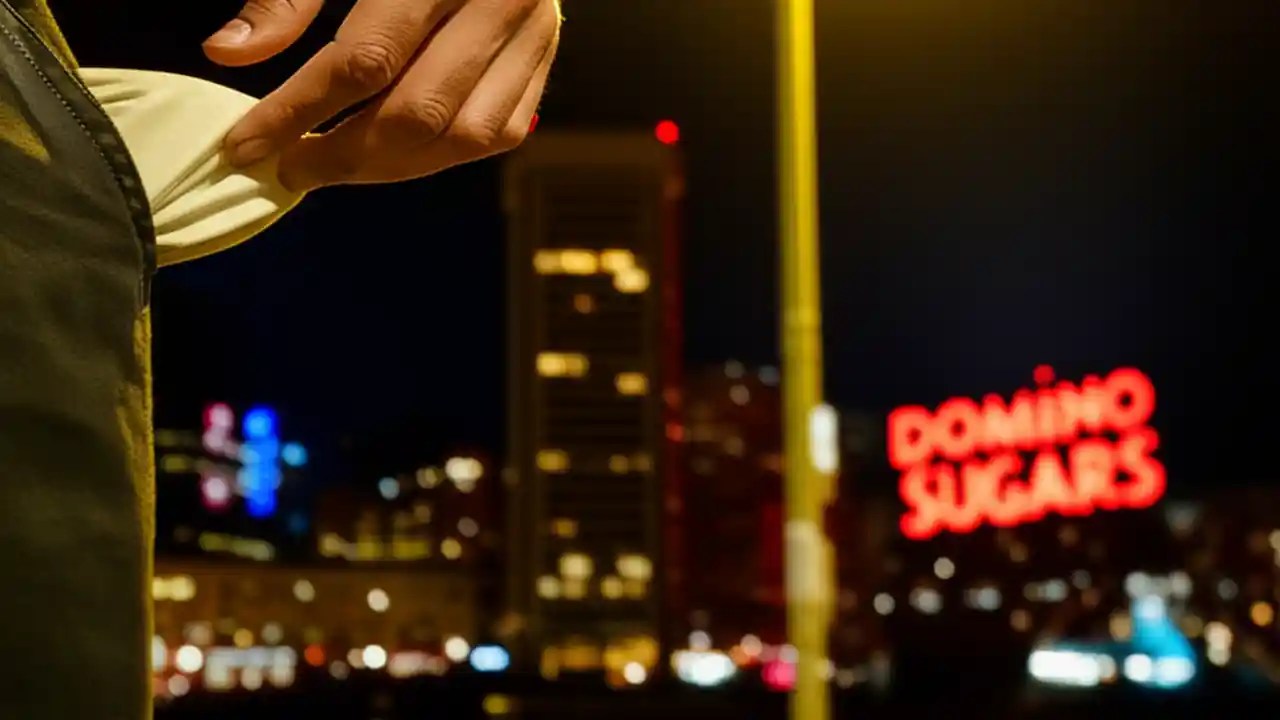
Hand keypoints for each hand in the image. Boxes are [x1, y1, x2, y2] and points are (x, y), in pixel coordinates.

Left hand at [203, 0, 560, 191]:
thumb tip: (228, 52)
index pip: (366, 60)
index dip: (298, 110)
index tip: (248, 144)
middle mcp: (499, 3)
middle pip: (417, 111)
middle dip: (343, 154)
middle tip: (289, 168)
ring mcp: (532, 37)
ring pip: (461, 136)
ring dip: (391, 166)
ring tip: (335, 167)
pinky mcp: (543, 61)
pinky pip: (495, 134)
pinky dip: (441, 155)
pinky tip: (392, 153)